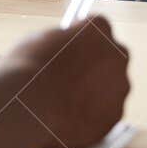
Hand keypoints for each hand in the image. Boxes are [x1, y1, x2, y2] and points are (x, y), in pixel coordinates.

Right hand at [0, 16, 130, 147]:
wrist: (29, 108)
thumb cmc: (26, 70)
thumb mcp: (39, 41)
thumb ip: (60, 43)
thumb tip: (61, 50)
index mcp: (99, 28)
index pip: (97, 29)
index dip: (81, 41)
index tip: (71, 49)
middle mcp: (117, 54)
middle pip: (109, 58)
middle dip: (92, 67)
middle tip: (70, 78)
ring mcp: (120, 86)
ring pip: (110, 88)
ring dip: (93, 93)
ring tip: (64, 104)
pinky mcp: (115, 115)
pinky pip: (104, 113)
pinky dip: (90, 116)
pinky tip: (69, 119)